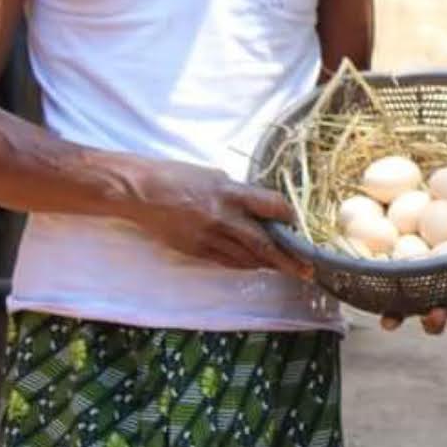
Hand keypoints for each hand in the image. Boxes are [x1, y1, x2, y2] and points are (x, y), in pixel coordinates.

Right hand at [131, 166, 311, 277]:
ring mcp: (210, 237)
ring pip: (248, 258)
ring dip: (268, 265)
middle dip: (288, 258)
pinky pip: (227, 262)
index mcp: (230, 192)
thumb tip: (256, 207)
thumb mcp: (212, 176)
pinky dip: (244, 265)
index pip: (272, 206)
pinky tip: (255, 267)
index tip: (298, 225)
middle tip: (307, 270)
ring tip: (286, 270)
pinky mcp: (197, 251)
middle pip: (265, 243)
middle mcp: (224, 217)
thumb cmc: (174, 176)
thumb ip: (236, 193)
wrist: (139, 192)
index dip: (288, 217)